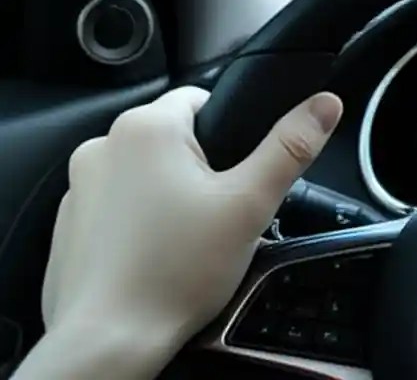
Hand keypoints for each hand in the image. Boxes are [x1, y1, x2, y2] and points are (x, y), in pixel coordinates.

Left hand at [18, 86, 342, 379]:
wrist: (110, 340)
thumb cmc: (173, 273)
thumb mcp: (250, 205)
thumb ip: (290, 148)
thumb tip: (324, 105)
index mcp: (147, 128)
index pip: (201, 98)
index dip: (232, 135)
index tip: (239, 176)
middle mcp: (103, 146)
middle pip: (175, 141)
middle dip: (202, 172)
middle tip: (219, 216)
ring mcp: (80, 186)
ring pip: (146, 175)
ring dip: (168, 196)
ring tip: (187, 241)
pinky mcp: (70, 223)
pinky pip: (118, 207)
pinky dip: (139, 224)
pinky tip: (157, 256)